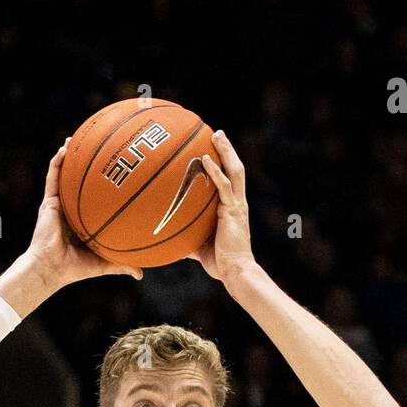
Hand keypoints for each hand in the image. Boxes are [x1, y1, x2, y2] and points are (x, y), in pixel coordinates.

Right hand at [26, 141, 143, 290]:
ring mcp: (58, 204)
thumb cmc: (75, 269)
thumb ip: (121, 265)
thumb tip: (141, 274)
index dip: (101, 184)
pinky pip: (52, 178)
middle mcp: (70, 209)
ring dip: (68, 156)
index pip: (93, 198)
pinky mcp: (48, 203)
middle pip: (78, 181)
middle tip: (97, 147)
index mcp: (82, 220)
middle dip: (84, 163)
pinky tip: (64, 149)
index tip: (114, 170)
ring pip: (63, 175)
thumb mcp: (103, 264)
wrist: (52, 269)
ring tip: (75, 138)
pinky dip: (57, 163)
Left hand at [190, 131, 255, 285]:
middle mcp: (237, 203)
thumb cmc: (220, 263)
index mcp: (232, 208)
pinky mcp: (233, 211)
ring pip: (234, 171)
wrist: (235, 272)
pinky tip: (205, 159)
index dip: (225, 164)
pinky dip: (215, 172)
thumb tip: (169, 240)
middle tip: (218, 134)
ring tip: (217, 135)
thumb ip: (187, 238)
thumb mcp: (200, 247)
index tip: (215, 150)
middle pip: (235, 169)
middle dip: (227, 150)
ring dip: (226, 151)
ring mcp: (237, 205)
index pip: (230, 180)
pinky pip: (224, 187)